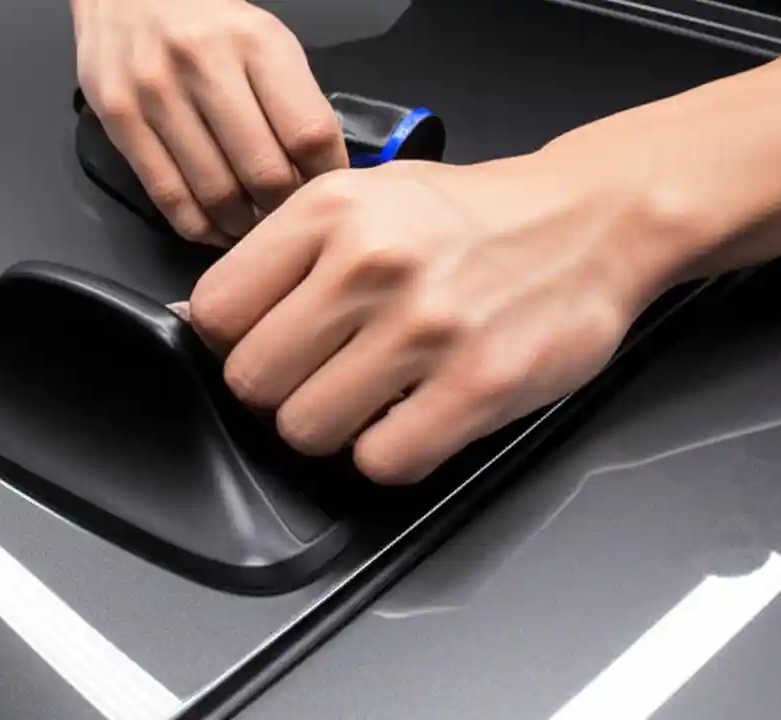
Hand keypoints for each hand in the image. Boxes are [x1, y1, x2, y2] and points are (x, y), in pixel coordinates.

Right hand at [72, 0, 347, 245]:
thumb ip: (292, 101)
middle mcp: (205, 64)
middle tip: (285, 218)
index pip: (310, 134)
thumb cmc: (204, 20)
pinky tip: (214, 228)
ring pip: (215, 193)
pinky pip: (168, 195)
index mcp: (256, 42)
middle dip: (282, 209)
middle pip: (264, 172)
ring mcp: (157, 93)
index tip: (324, 193)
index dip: (325, 177)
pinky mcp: (119, 118)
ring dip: (241, 225)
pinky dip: (198, 226)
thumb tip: (319, 172)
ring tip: (251, 227)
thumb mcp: (264, 40)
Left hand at [185, 153, 658, 483]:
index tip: (265, 343)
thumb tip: (189, 317)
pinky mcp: (478, 383)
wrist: (591, 219)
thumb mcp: (360, 201)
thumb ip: (278, 257)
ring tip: (371, 396)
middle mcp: (370, 262)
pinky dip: (390, 452)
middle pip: (252, 380)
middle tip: (320, 376)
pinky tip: (412, 416)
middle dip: (277, 392)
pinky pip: (381, 461)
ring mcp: (425, 326)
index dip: (230, 343)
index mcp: (328, 211)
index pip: (214, 312)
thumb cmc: (465, 218)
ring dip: (332, 428)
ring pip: (306, 429)